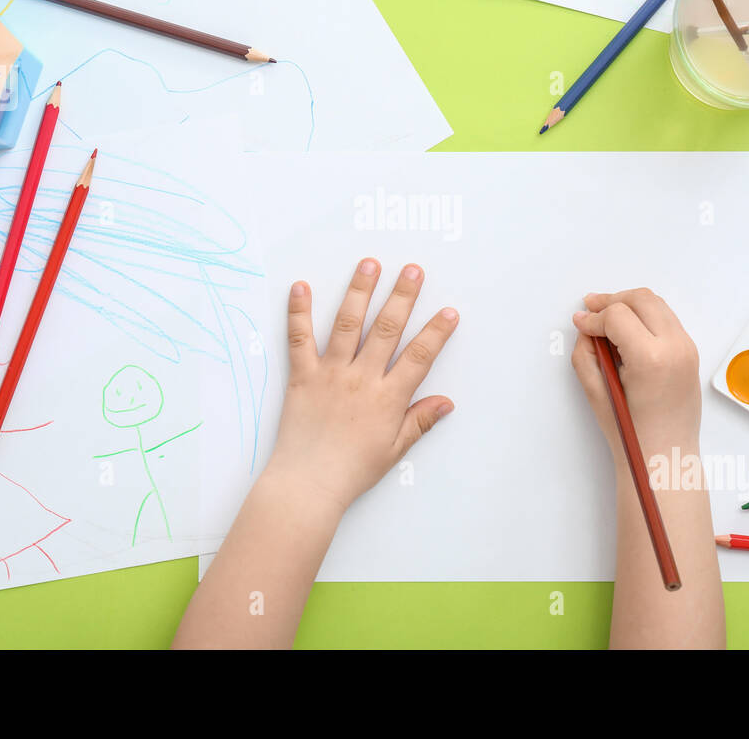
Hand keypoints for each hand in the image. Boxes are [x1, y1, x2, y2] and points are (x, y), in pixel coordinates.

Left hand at [266, 258, 459, 510]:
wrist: (308, 484)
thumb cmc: (351, 471)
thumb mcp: (393, 450)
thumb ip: (419, 422)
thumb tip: (446, 402)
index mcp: (387, 398)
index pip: (419, 357)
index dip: (436, 333)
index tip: (449, 312)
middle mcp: (361, 379)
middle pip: (387, 330)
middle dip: (402, 297)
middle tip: (413, 270)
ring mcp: (330, 374)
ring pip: (348, 324)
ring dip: (360, 292)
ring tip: (369, 264)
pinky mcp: (302, 376)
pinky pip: (299, 339)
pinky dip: (298, 312)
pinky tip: (300, 286)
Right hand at [570, 289, 701, 468]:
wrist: (666, 455)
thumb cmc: (634, 434)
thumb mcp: (597, 391)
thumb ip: (586, 353)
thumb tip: (587, 328)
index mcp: (651, 359)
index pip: (617, 315)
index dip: (594, 316)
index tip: (581, 323)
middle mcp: (675, 348)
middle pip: (640, 299)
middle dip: (611, 300)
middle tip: (591, 308)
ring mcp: (687, 349)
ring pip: (656, 303)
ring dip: (629, 304)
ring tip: (607, 315)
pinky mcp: (691, 352)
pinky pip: (666, 318)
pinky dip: (645, 315)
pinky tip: (627, 329)